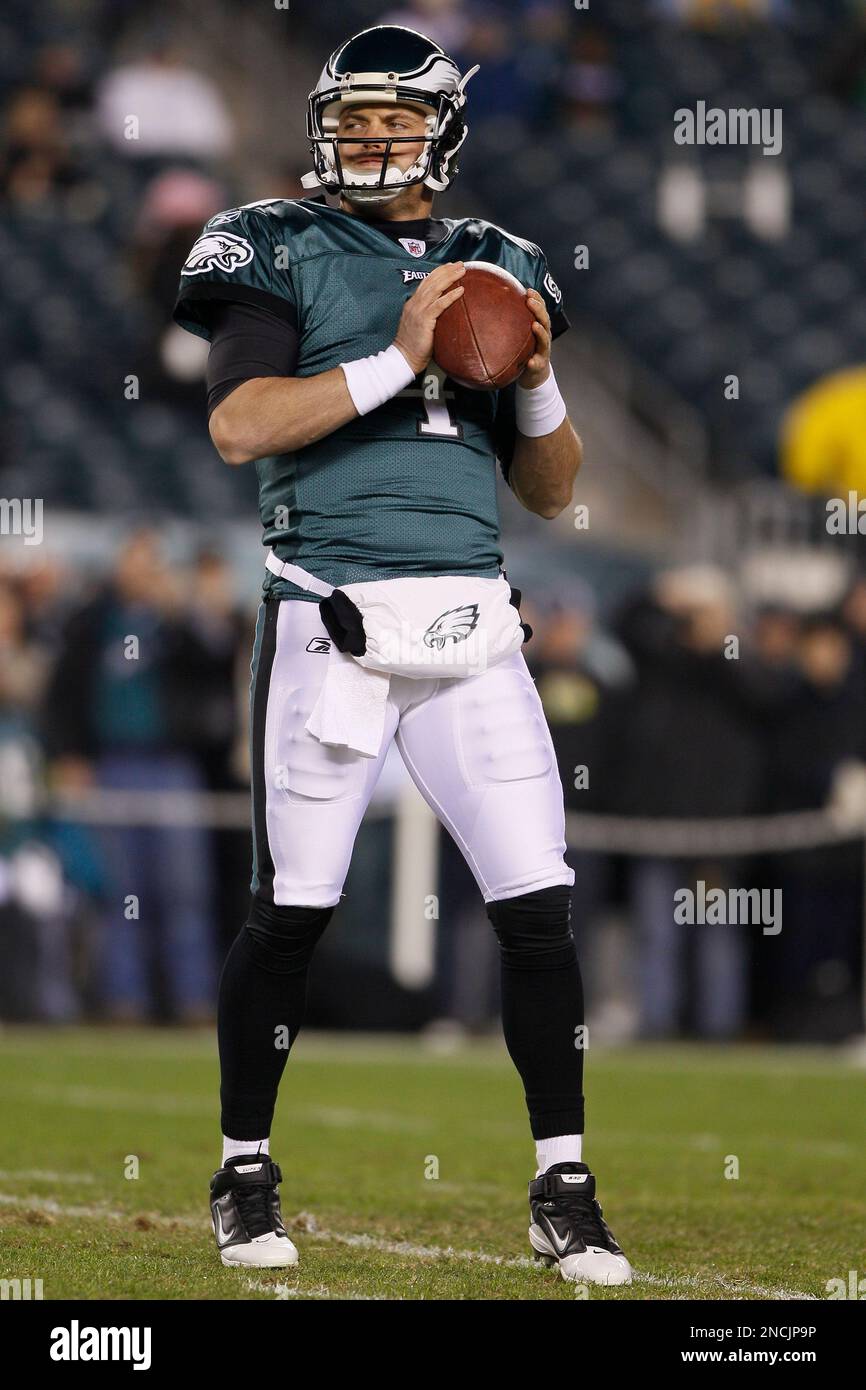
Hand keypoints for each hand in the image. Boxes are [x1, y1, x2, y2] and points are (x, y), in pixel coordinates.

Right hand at [393, 261, 465, 375]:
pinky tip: (461, 290)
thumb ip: (428, 315)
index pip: (426, 282)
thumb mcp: (420, 325)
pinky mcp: (424, 320)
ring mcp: (418, 310)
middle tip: (460, 264)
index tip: (450, 266)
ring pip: (435, 288)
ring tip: (462, 271)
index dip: (439, 272)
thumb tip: (443, 312)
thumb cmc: (414, 346)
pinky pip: (439, 304)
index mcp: (413, 303)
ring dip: (450, 278)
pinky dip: (450, 296)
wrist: (404, 357)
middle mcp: (414, 303)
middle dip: (447, 270)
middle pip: (432, 281)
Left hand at [518, 288, 551, 389]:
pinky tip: (530, 361)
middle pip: (545, 321)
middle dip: (539, 310)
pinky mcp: (539, 365)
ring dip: (540, 332)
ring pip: (545, 340)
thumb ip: (512, 323)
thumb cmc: (524, 351)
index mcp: (539, 327)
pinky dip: (534, 362)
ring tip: (534, 325)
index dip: (537, 299)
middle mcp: (544, 337)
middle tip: (530, 301)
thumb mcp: (519, 335)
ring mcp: (543, 351)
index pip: (540, 309)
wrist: (533, 374)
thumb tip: (489, 307)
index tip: (528, 290)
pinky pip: (537, 363)